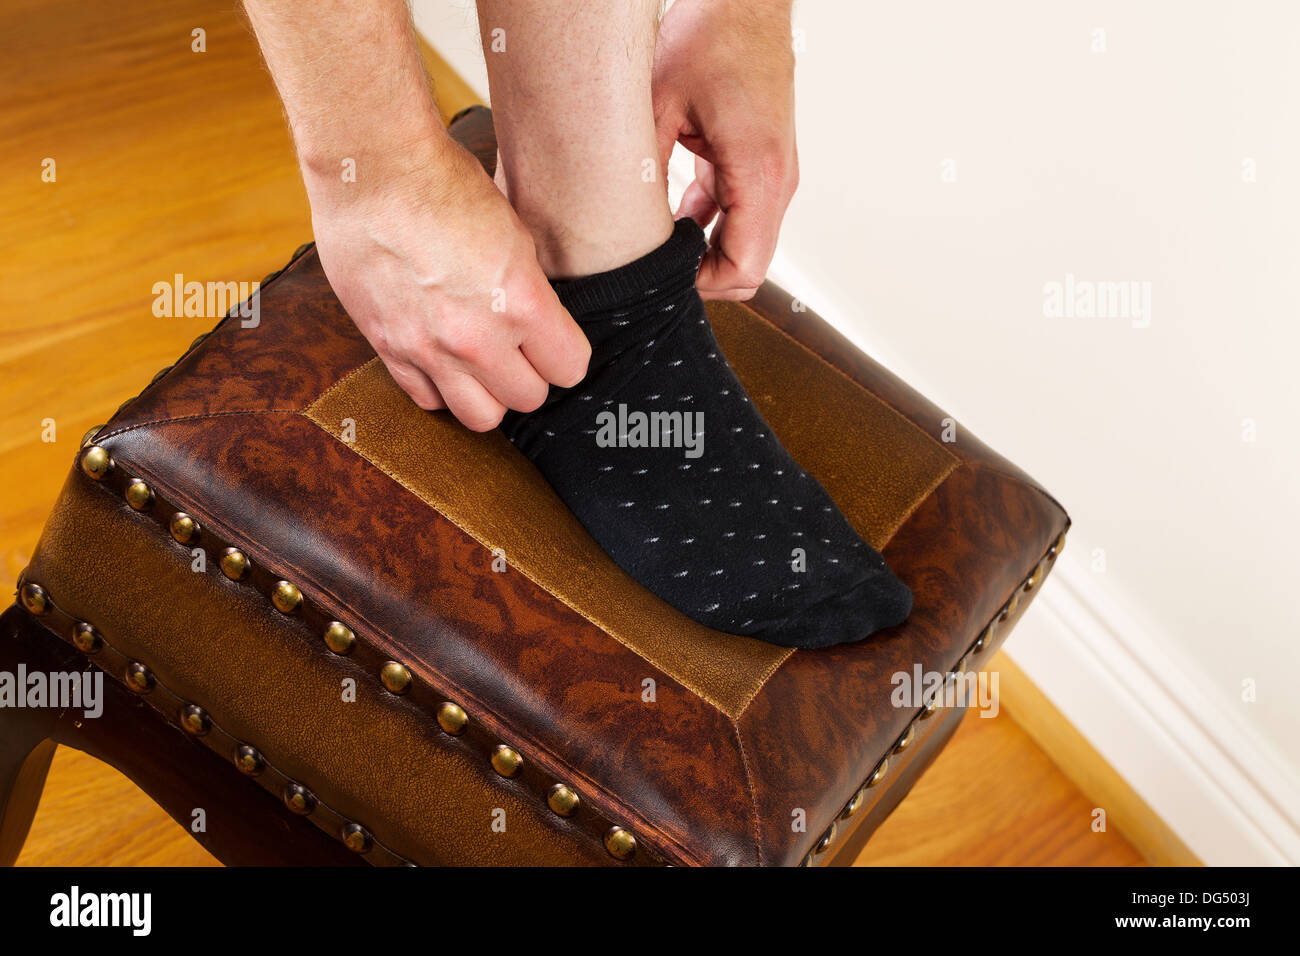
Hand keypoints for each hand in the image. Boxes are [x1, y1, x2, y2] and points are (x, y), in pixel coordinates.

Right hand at [306, 137, 590, 430]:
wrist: (372, 170)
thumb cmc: (446, 186)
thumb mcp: (516, 235)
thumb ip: (531, 295)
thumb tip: (540, 330)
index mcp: (520, 303)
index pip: (570, 368)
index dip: (565, 353)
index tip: (554, 341)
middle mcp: (477, 337)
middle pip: (528, 399)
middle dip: (530, 376)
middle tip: (518, 349)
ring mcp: (429, 349)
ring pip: (481, 417)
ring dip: (488, 394)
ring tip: (482, 363)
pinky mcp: (388, 348)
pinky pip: (428, 400)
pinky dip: (441, 388)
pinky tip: (443, 358)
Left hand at [652, 0, 798, 300]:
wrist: (745, 3)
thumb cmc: (713, 39)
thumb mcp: (658, 107)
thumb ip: (644, 174)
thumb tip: (619, 229)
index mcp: (759, 173)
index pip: (743, 269)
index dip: (700, 287)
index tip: (662, 280)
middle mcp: (777, 180)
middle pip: (748, 268)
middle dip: (701, 278)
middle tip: (653, 271)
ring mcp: (774, 174)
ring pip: (745, 245)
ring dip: (703, 251)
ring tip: (657, 246)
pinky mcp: (763, 165)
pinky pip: (739, 216)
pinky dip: (708, 225)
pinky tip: (670, 215)